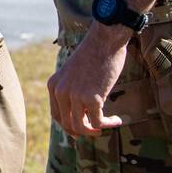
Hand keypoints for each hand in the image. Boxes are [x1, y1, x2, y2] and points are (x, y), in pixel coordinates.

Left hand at [47, 22, 129, 137]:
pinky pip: (98, 122)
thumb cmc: (94, 54)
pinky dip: (108, 124)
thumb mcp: (74, 73)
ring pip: (80, 127)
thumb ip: (73, 89)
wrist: (105, 40)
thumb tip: (80, 113)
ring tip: (106, 126)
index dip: (68, 126)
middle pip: (66, 124)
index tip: (81, 131)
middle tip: (96, 131)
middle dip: (82, 131)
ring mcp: (75, 95)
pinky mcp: (92, 98)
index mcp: (54, 85)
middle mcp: (60, 91)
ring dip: (94, 131)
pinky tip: (118, 120)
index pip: (56, 115)